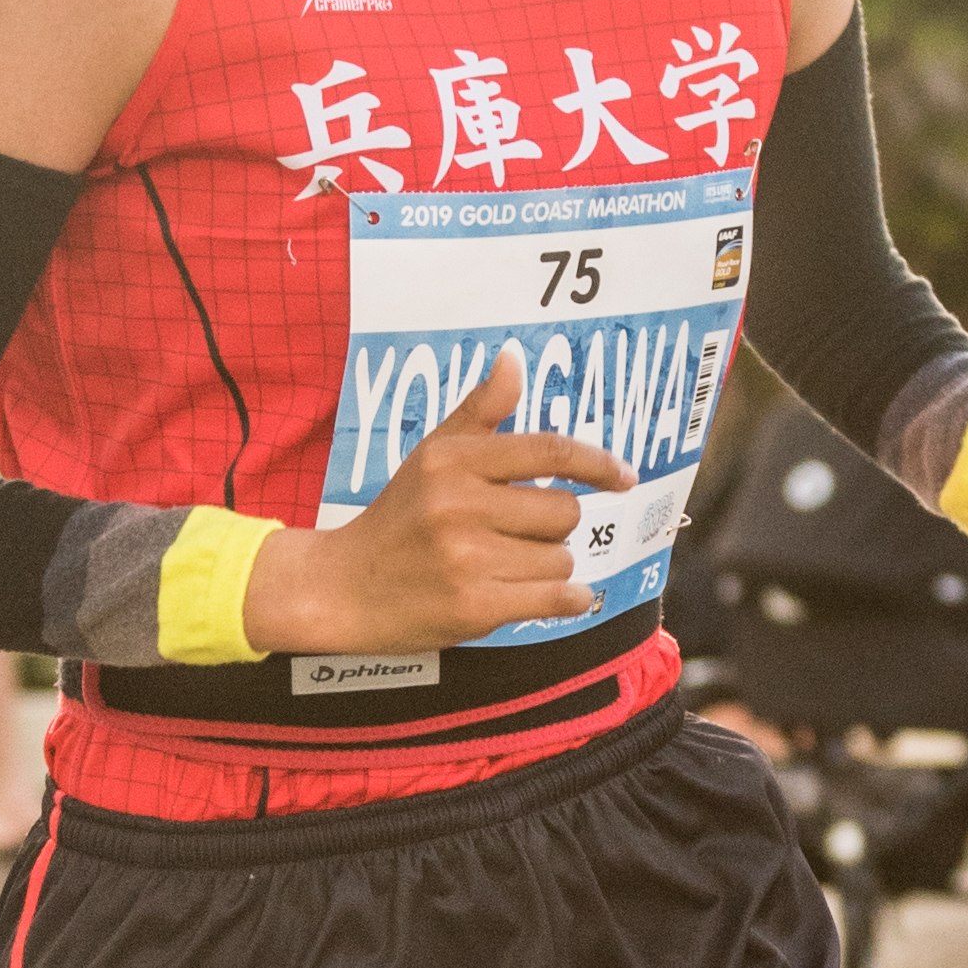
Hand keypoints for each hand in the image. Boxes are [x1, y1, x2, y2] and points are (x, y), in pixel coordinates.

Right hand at [243, 348, 635, 657]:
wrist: (342, 588)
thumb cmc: (398, 519)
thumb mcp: (430, 456)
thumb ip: (479, 412)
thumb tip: (514, 360)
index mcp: (453, 461)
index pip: (548, 451)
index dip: (597, 463)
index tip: (625, 476)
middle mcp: (460, 505)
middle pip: (564, 511)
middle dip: (553, 525)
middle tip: (515, 534)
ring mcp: (467, 558)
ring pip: (561, 558)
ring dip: (549, 566)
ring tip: (507, 567)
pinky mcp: (475, 607)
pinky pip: (555, 598)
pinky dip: (567, 599)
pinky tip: (554, 596)